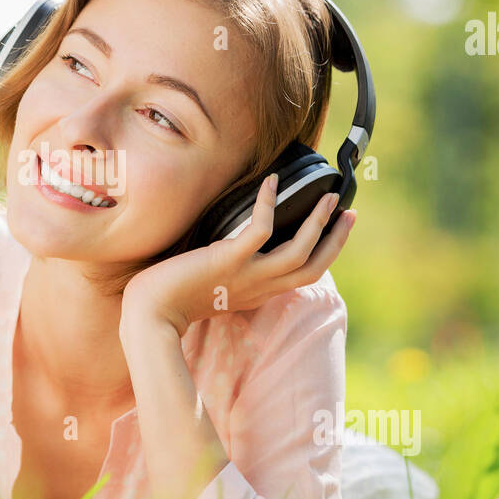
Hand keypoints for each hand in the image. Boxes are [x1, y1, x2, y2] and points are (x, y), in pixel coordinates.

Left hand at [120, 174, 356, 338]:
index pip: (301, 276)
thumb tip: (232, 248)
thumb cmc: (169, 299)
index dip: (323, 254)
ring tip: (329, 197)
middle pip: (313, 267)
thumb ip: (228, 272)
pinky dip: (268, 204)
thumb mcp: (211, 287)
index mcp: (257, 295)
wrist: (147, 316)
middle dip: (336, 240)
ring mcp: (246, 276)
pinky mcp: (228, 261)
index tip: (335, 232)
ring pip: (299, 251)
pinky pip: (260, 229)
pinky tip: (271, 182)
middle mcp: (258, 288)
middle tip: (350, 213)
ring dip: (318, 223)